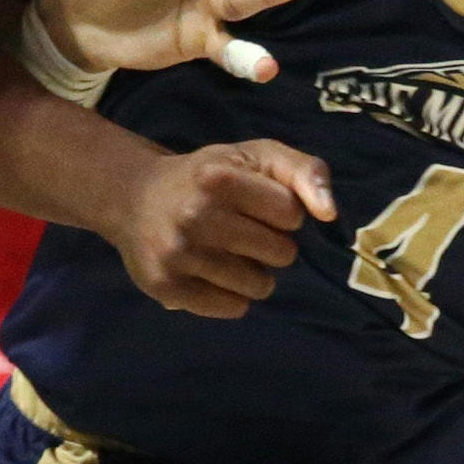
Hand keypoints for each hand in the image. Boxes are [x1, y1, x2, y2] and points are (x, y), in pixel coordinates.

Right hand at [98, 139, 335, 317]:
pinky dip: (232, 296)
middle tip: (242, 232)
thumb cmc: (207, 176)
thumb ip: (304, 171)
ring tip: (228, 254)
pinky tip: (212, 274)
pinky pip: (232, 308)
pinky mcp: (166, 287)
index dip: (283, 212)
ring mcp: (178, 254)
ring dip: (254, 274)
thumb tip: (329, 213)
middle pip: (281, 253)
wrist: (134, 197)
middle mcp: (195, 215)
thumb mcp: (255, 155)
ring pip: (260, 286)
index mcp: (219, 177)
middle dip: (272, 245)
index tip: (259, 207)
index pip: (291, 214)